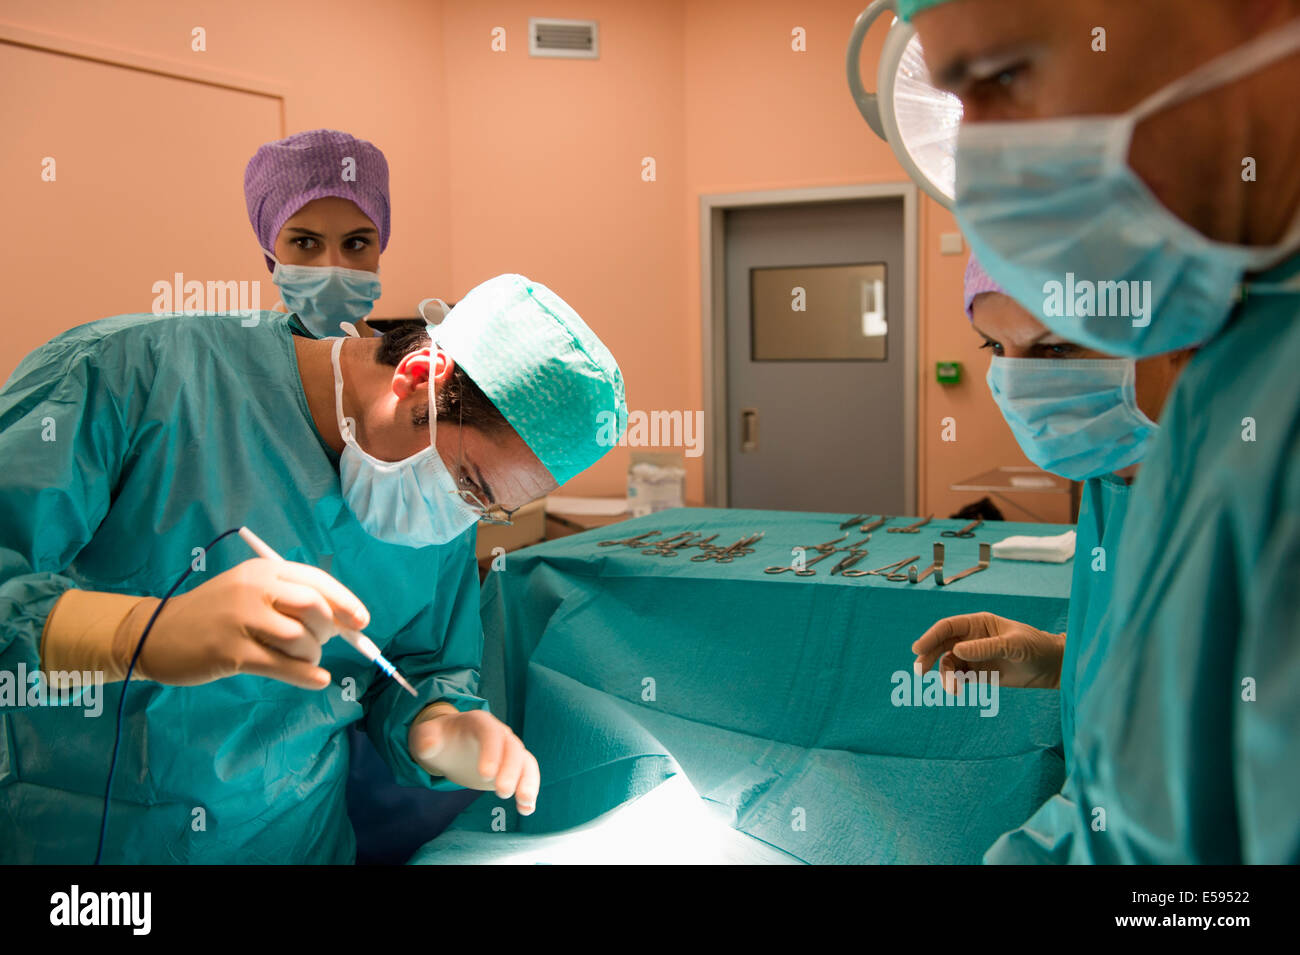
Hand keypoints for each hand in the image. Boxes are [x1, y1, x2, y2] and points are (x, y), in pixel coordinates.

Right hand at [122, 558, 369, 689]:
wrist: (155, 632)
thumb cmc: (213, 614)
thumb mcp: (248, 592)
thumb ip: (289, 600)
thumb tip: (341, 623)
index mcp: (263, 570)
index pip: (317, 581)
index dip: (345, 602)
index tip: (362, 622)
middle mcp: (254, 589)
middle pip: (314, 605)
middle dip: (329, 629)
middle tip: (322, 643)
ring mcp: (241, 620)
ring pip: (300, 639)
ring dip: (311, 655)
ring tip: (302, 660)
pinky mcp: (231, 652)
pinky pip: (282, 666)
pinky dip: (306, 676)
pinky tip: (316, 680)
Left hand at [408, 706, 539, 814]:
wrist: (450, 746)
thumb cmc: (438, 739)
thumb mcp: (426, 737)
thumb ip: (426, 739)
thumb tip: (429, 746)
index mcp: (479, 722)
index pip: (490, 733)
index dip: (491, 752)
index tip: (485, 776)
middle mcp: (499, 734)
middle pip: (512, 748)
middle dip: (511, 770)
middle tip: (502, 793)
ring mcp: (508, 751)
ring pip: (525, 762)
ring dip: (528, 781)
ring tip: (525, 802)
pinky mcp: (512, 768)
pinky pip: (527, 775)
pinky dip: (530, 791)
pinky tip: (526, 810)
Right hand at [911, 611, 1064, 688]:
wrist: (1052, 668)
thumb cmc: (1036, 647)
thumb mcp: (1013, 645)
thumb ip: (985, 647)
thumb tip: (957, 651)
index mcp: (978, 624)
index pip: (948, 627)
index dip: (931, 636)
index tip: (918, 649)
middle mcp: (972, 639)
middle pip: (942, 645)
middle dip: (928, 656)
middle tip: (919, 670)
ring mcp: (974, 656)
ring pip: (948, 664)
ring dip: (945, 675)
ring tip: (952, 689)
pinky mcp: (979, 674)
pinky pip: (959, 677)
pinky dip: (953, 683)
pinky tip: (956, 690)